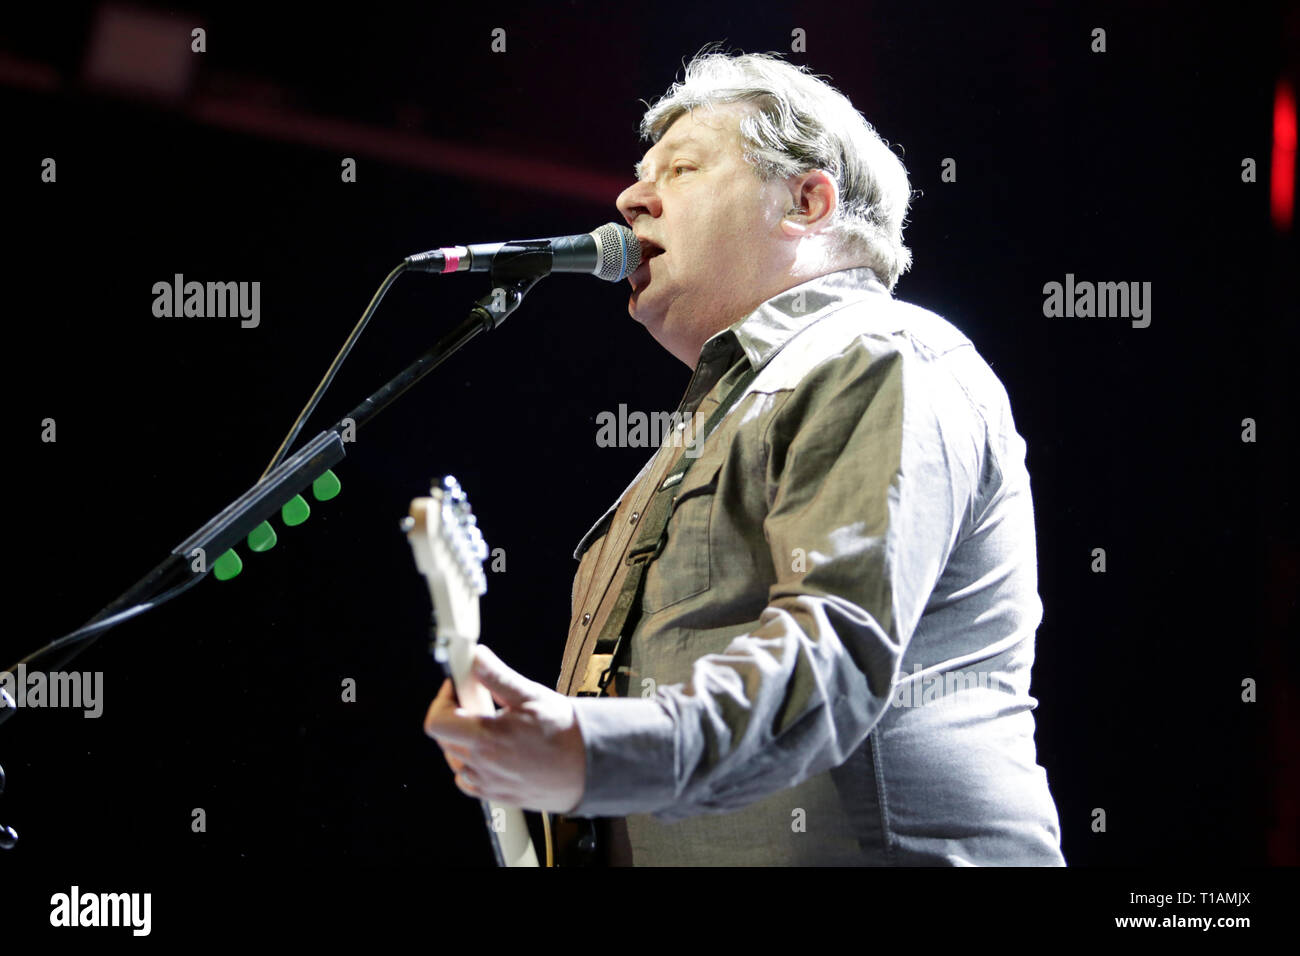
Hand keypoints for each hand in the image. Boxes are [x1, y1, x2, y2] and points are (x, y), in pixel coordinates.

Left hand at [423, 644, 586, 813]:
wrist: (590, 767)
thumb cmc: (565, 733)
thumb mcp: (531, 696)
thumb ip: (497, 676)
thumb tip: (475, 658)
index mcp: (488, 737)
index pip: (436, 722)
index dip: (442, 700)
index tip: (457, 689)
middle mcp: (483, 764)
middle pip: (445, 737)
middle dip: (456, 715)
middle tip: (480, 703)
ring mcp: (488, 783)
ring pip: (455, 758)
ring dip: (463, 740)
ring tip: (491, 728)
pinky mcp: (496, 795)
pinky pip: (468, 780)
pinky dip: (471, 764)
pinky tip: (492, 751)